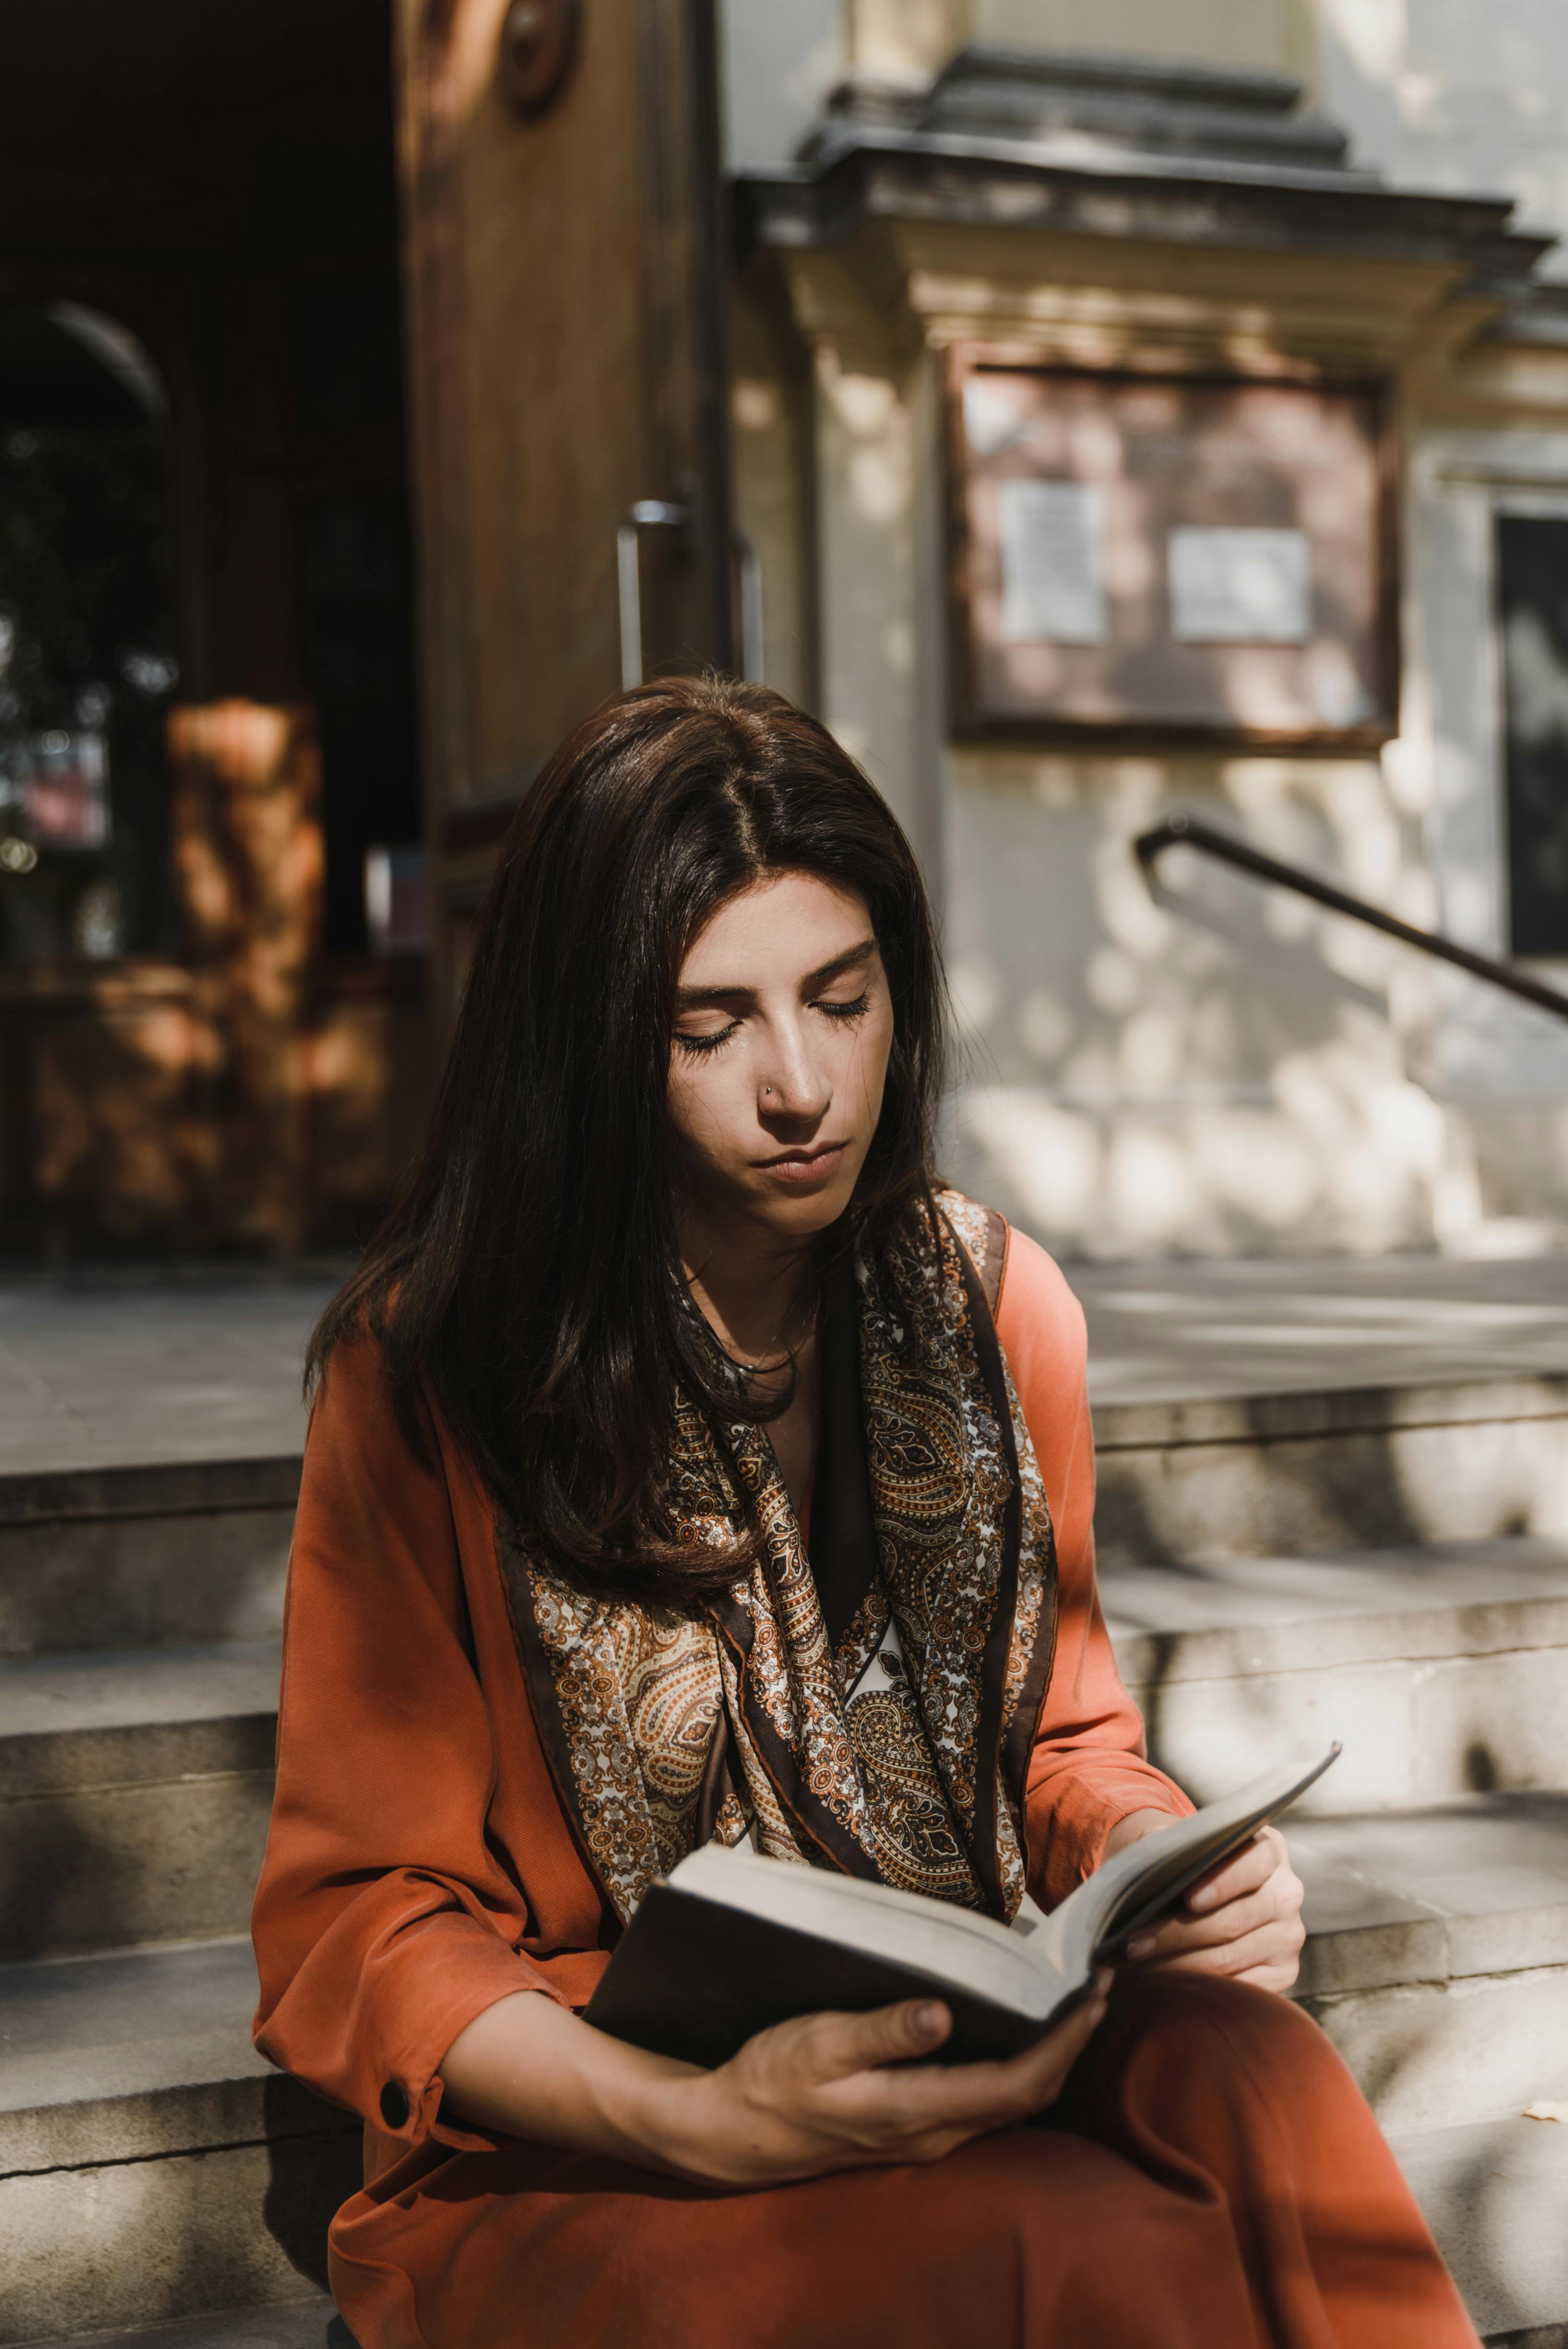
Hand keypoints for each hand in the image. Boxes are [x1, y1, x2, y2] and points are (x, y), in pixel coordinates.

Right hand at [665, 1976, 1112, 2187]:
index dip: (1066, 2042)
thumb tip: (942, 2014)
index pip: (1019, 2083)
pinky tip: (1014, 2028)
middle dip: (1072, 2043)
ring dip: (1048, 2053)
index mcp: (918, 2111)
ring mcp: (924, 2136)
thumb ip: (883, 2031)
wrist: (733, 2134)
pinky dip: (1015, 2062)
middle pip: (1028, 2095)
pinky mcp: (911, 2127)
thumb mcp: (819, 2044)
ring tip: (1072, 2001)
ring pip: (1009, 2100)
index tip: (1096, 1995)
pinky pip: (983, 2099)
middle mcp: (935, 2133)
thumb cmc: (772, 2080)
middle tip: (1101, 1984)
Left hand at [1107, 1815, 1304, 1992]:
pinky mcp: (1285, 1971)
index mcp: (1268, 1850)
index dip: (1221, 1882)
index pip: (1251, 1863)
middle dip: (1177, 1934)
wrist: (1209, 1894)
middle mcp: (1286, 1892)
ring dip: (1179, 1965)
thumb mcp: (1181, 1844)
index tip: (1188, 1899)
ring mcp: (1289, 1935)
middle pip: (1232, 1920)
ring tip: (1138, 1966)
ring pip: (1231, 1957)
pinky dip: (1202, 1988)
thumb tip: (1149, 1857)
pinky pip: (1242, 1986)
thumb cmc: (1190, 1867)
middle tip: (1134, 1943)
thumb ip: (1169, 1842)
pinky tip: (1169, 1984)